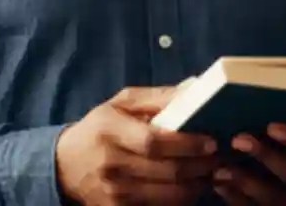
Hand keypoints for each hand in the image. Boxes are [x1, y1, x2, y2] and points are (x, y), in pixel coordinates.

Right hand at [56, 86, 220, 205]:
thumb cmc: (99, 129)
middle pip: (168, 172)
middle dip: (201, 166)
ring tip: (212, 171)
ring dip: (198, 185)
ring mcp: (114, 193)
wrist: (64, 165)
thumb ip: (157, 97)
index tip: (211, 141)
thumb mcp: (120, 104)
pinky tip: (191, 186)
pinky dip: (182, 199)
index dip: (187, 144)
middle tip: (220, 158)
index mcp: (109, 130)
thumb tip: (196, 90)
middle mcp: (111, 164)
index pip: (154, 142)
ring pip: (170, 195)